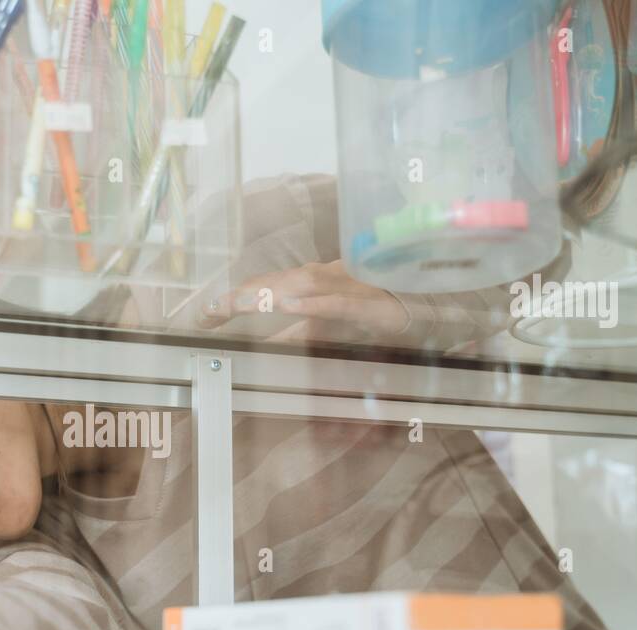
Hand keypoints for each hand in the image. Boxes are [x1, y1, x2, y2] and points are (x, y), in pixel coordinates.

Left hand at [198, 260, 410, 342]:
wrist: (430, 308)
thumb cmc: (377, 316)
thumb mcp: (331, 327)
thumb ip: (298, 334)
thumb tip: (267, 345)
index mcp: (317, 283)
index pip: (269, 286)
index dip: (236, 296)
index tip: (206, 312)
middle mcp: (329, 278)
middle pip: (279, 282)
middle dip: (242, 295)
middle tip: (210, 310)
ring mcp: (351, 287)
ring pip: (303, 285)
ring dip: (268, 294)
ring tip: (236, 304)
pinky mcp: (371, 304)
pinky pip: (340, 302)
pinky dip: (315, 303)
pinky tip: (292, 305)